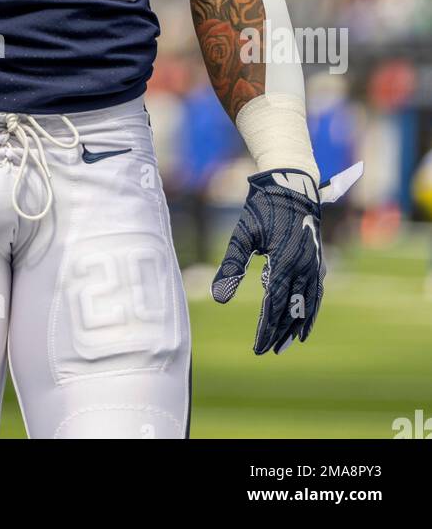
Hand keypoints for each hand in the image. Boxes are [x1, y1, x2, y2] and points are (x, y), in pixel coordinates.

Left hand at [211, 163, 361, 354]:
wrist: (290, 183)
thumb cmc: (262, 207)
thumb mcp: (243, 234)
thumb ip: (231, 266)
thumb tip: (218, 299)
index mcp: (286, 263)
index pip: (274, 306)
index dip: (266, 329)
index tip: (257, 348)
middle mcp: (305, 267)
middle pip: (293, 310)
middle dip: (280, 332)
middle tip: (267, 351)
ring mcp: (315, 264)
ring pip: (309, 304)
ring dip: (298, 325)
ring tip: (288, 344)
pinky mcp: (318, 260)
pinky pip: (316, 292)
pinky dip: (311, 310)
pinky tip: (304, 320)